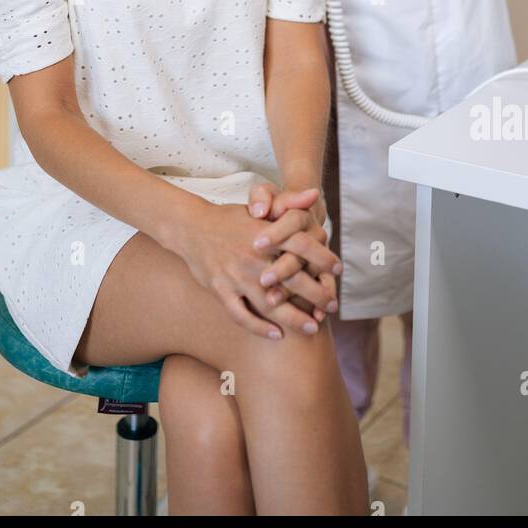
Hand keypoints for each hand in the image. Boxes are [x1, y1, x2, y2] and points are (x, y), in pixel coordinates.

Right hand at [177, 202, 334, 339]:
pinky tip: (276, 334)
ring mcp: (235, 276)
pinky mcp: (220, 290)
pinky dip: (259, 327)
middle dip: (316, 295)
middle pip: (292, 280)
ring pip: (269, 304)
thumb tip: (315, 194)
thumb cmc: (229, 219)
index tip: (338, 270)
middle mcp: (252, 256)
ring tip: (312, 327)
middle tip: (332, 305)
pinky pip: (242, 315)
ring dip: (293, 318)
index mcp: (264, 235)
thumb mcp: (259, 207)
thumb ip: (289, 203)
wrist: (190, 227)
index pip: (301, 245)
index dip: (322, 258)